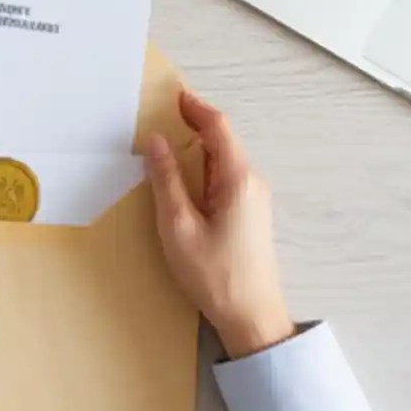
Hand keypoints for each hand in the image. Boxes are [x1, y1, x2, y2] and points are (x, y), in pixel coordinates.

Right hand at [145, 91, 294, 358]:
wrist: (252, 315)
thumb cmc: (214, 274)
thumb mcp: (178, 226)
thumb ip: (166, 180)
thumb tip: (155, 142)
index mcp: (237, 179)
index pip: (218, 127)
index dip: (194, 108)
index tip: (173, 95)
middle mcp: (252, 182)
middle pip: (224, 140)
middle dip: (195, 124)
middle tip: (163, 116)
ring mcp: (255, 198)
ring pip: (225, 159)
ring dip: (199, 148)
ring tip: (168, 145)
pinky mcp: (251, 213)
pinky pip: (227, 177)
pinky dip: (206, 167)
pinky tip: (186, 179)